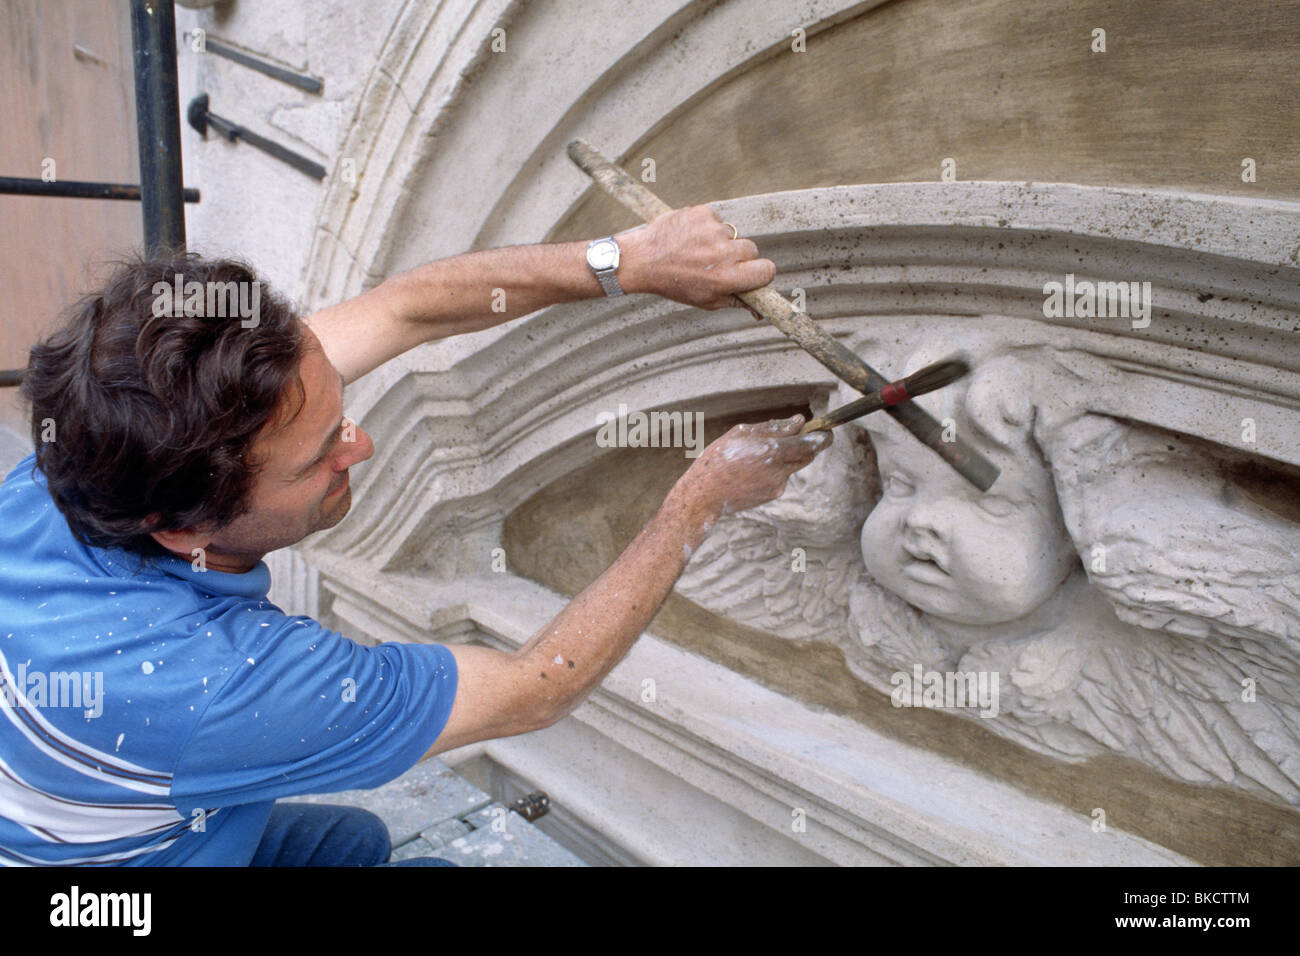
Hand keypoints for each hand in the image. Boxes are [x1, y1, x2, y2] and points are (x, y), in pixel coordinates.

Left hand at [615, 205, 775, 308]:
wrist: (643, 259)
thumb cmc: (675, 284)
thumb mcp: (706, 300)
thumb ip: (735, 300)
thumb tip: (759, 308)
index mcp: (727, 278)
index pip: (767, 270)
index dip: (761, 273)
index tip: (752, 273)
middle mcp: (723, 253)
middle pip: (752, 250)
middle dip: (740, 256)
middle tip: (718, 262)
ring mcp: (713, 230)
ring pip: (733, 234)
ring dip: (721, 241)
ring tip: (698, 250)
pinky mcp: (703, 213)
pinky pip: (717, 221)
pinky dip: (707, 228)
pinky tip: (691, 238)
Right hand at [674, 415, 831, 525]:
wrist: (705, 494)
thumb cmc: (718, 458)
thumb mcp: (741, 434)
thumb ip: (772, 428)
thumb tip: (798, 422)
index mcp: (771, 451)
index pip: (809, 443)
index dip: (821, 436)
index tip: (826, 430)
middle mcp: (779, 470)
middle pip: (808, 455)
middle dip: (809, 445)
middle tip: (802, 435)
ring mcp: (778, 484)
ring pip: (794, 465)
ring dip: (789, 456)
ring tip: (763, 453)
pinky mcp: (773, 494)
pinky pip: (782, 476)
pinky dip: (775, 468)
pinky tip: (753, 469)